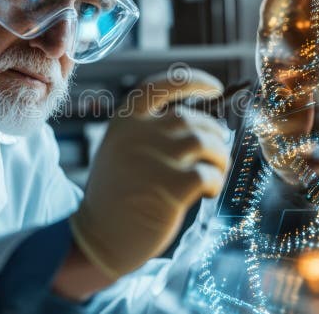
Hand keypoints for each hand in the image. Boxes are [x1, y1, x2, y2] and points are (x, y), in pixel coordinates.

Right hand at [69, 69, 230, 280]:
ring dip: (219, 157)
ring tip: (215, 173)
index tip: (217, 88)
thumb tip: (206, 129)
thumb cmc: (116, 197)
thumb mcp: (121, 152)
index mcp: (124, 121)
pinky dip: (215, 181)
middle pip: (191, 119)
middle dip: (212, 134)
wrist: (100, 238)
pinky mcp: (172, 185)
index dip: (193, 81)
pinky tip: (207, 193)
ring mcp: (155, 158)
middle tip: (217, 153)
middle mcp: (138, 133)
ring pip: (205, 141)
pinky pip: (209, 173)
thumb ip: (151, 134)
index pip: (161, 86)